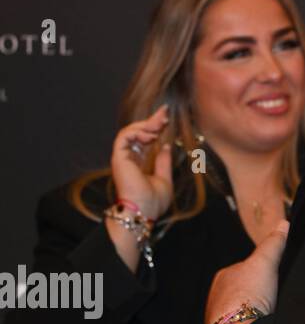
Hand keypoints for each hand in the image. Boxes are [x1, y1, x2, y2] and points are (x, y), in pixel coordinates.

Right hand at [109, 104, 172, 220]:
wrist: (143, 212)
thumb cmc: (152, 201)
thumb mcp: (164, 178)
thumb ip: (163, 161)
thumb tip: (166, 146)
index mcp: (139, 163)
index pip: (145, 139)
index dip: (155, 127)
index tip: (167, 117)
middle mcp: (128, 158)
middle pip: (137, 132)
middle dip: (152, 120)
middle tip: (165, 112)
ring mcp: (122, 158)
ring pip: (129, 131)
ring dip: (146, 124)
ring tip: (160, 125)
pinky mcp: (118, 158)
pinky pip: (124, 137)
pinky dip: (137, 132)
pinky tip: (151, 135)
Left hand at [203, 220, 288, 323]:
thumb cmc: (247, 296)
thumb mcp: (265, 262)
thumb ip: (274, 243)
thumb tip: (284, 224)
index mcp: (223, 276)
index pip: (246, 268)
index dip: (264, 271)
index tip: (277, 276)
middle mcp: (217, 296)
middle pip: (244, 289)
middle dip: (258, 293)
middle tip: (276, 296)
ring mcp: (219, 318)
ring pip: (242, 309)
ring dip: (255, 312)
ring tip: (271, 313)